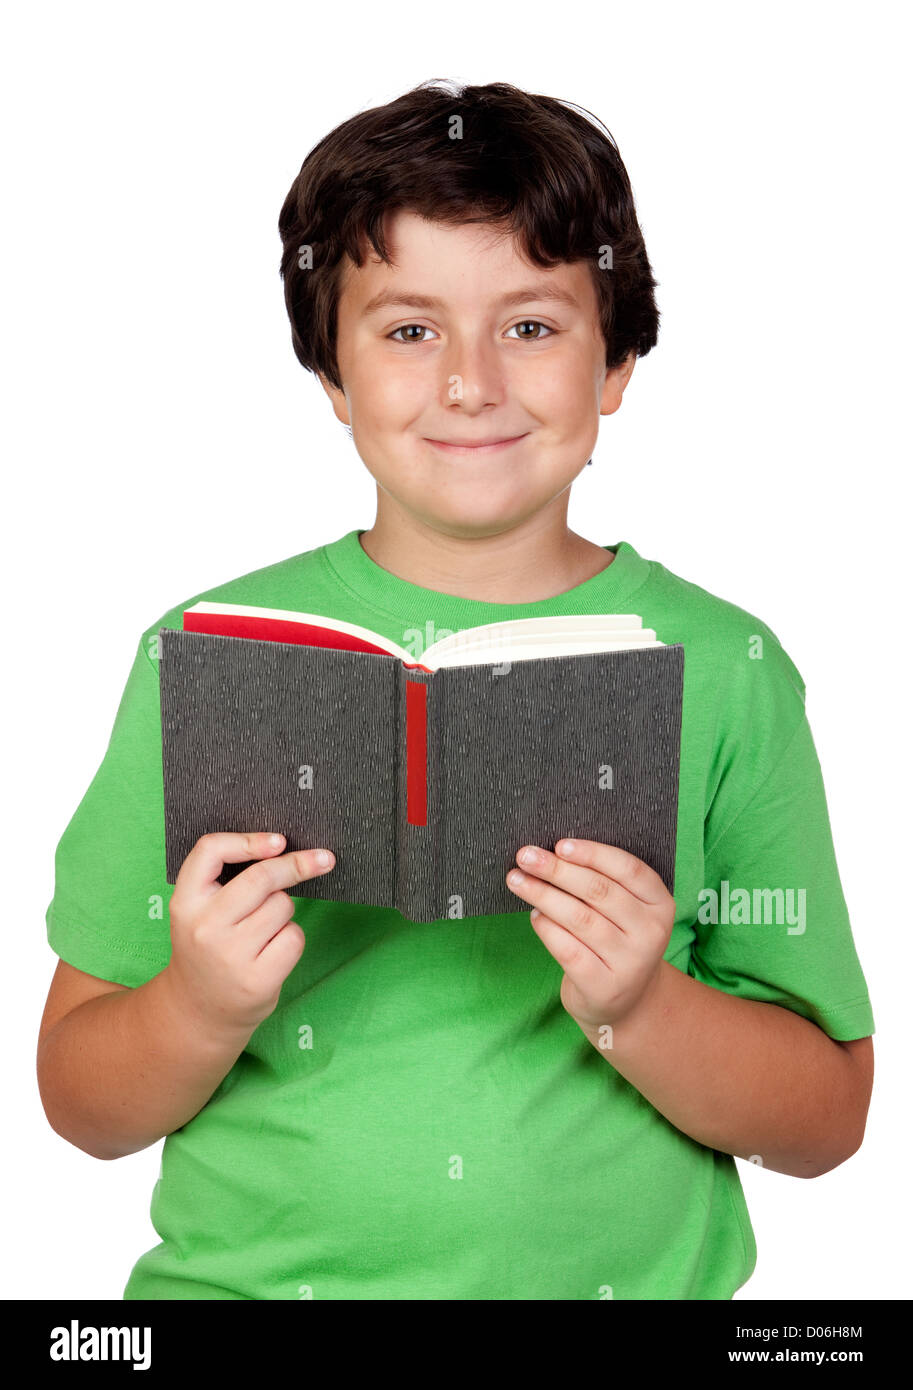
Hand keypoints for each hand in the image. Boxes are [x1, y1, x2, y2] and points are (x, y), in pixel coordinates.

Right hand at [165, 831, 334, 1039]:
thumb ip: (224, 880)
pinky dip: (292, 938)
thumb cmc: (208, 948)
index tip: (279, 840)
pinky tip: (272, 952)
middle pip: (261, 877)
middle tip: (322, 859)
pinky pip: (294, 937)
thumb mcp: (198, 911)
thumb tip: (283, 847)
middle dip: (296, 865)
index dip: (248, 839)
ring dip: (285, 911)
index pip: (210, 850)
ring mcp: (230, 955)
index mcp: (184, 902)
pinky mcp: (257, 979)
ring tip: (263, 931)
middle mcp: (204, 927)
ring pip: (283, 906)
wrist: (198, 1011)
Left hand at [505, 839, 674, 1030]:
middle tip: (525, 856)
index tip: (559, 844)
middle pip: (599, 891)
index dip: (593, 854)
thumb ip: (605, 883)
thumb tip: (554, 852)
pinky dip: (547, 928)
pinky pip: (568, 949)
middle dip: (557, 870)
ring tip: (517, 881)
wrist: (626, 1003)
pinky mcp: (604, 986)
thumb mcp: (626, 913)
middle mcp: (651, 933)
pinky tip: (535, 915)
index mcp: (661, 904)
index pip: (629, 869)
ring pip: (580, 918)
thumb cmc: (617, 942)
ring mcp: (630, 963)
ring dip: (543, 895)